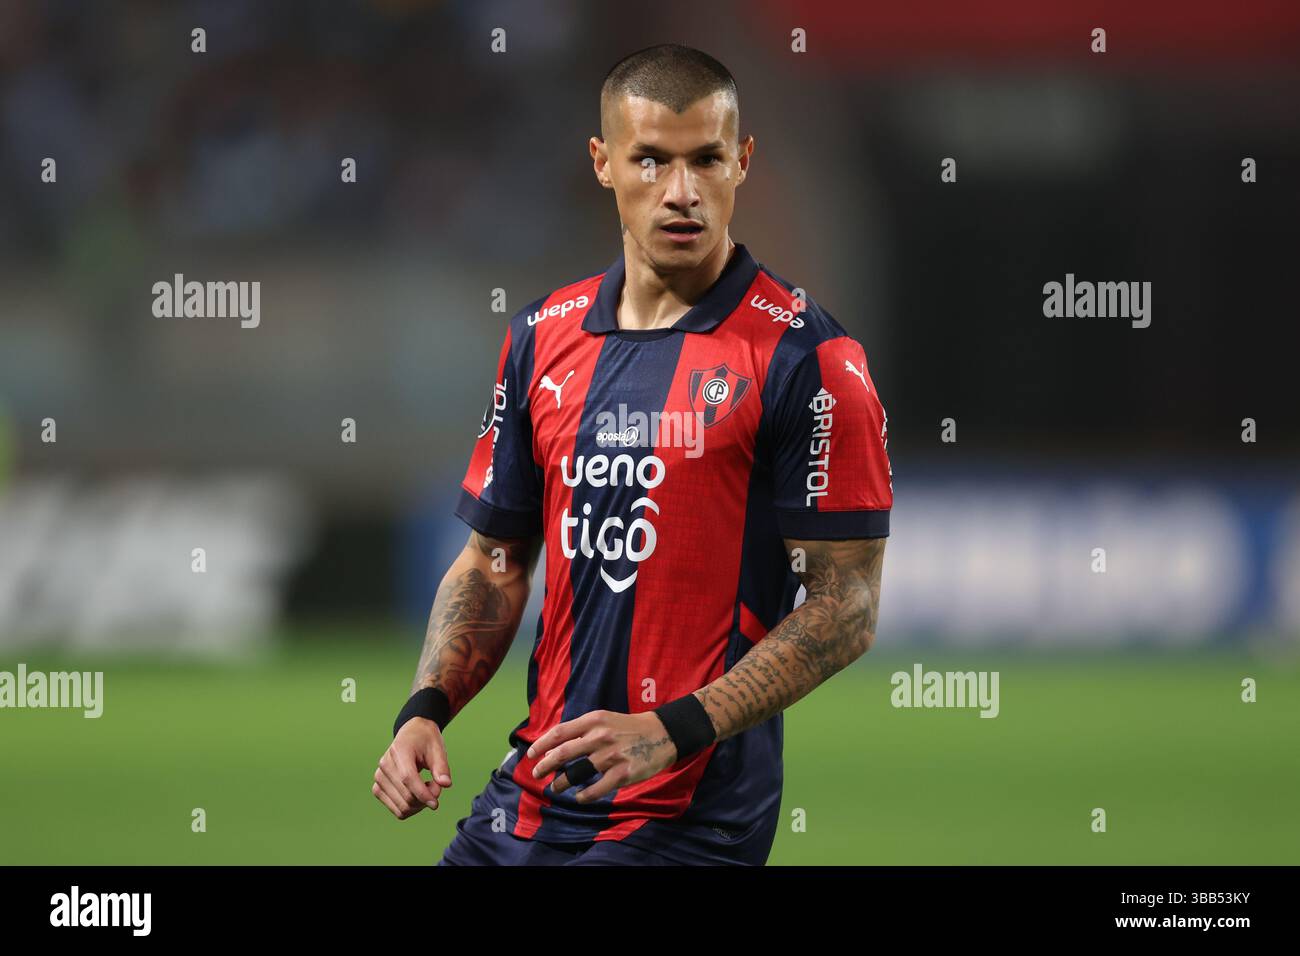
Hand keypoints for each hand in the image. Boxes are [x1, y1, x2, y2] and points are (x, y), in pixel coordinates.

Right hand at [373, 717, 452, 819]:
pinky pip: (396, 809)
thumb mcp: (438, 749)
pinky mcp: (378, 787)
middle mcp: (385, 764)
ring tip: (427, 788)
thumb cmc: (426, 741)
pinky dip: (410, 807)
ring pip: (401, 807)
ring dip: (419, 805)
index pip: (408, 778)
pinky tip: (417, 793)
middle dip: (426, 798)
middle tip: (437, 786)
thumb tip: (445, 784)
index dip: (423, 793)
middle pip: (406, 796)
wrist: (412, 734)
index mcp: (399, 750)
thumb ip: (442, 767)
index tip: (436, 804)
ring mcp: (379, 777)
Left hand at [527, 710, 677, 803]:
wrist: (662, 734)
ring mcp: (611, 756)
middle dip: (545, 766)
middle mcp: (600, 736)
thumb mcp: (605, 720)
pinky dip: (583, 796)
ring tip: (556, 787)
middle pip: (563, 753)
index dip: (541, 744)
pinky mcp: (623, 773)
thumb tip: (556, 746)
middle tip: (537, 774)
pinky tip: (578, 797)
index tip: (531, 754)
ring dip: (561, 783)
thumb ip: (583, 730)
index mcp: (594, 720)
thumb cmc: (629, 728)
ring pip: (576, 773)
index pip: (560, 732)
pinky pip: (596, 789)